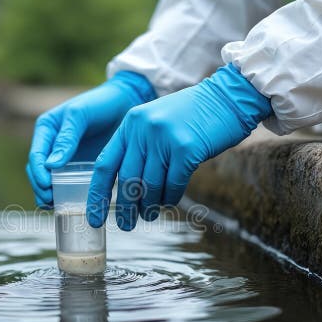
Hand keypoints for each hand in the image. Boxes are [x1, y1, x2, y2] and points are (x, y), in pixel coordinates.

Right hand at [26, 71, 155, 207]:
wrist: (125, 103)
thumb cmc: (100, 103)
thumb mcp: (80, 115)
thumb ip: (66, 138)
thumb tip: (50, 165)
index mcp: (46, 130)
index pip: (36, 155)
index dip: (38, 172)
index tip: (46, 185)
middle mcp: (51, 146)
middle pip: (39, 172)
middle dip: (41, 188)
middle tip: (50, 200)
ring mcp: (65, 159)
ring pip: (51, 182)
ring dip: (50, 195)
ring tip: (57, 206)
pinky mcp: (79, 168)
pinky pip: (69, 184)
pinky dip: (66, 195)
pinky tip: (71, 203)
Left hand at [86, 64, 271, 229]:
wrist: (227, 97)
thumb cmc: (192, 115)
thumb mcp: (155, 123)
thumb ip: (138, 148)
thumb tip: (126, 190)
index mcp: (130, 124)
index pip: (104, 165)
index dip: (96, 194)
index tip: (93, 217)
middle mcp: (143, 130)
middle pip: (125, 179)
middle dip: (124, 207)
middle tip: (126, 225)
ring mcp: (164, 138)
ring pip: (149, 186)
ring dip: (149, 206)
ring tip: (148, 215)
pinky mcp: (186, 148)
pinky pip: (172, 184)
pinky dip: (169, 197)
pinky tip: (168, 202)